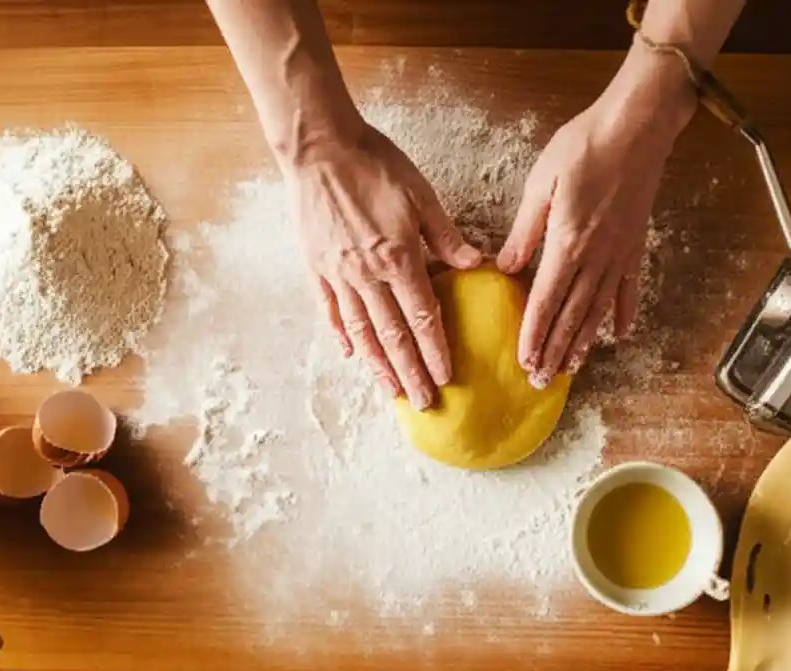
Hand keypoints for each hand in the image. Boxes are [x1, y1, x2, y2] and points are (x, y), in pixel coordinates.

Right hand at [285, 123, 482, 408]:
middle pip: (393, 335)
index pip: (423, 316)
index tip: (446, 377)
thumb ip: (447, 235)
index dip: (435, 350)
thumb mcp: (421, 194)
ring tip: (392, 390)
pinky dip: (343, 335)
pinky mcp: (317, 267)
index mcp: (399, 258)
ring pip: (362, 331)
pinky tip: (352, 354)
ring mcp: (339, 274)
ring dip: (378, 365)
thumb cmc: (374, 164)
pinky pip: (331, 310)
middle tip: (424, 401)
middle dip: (410, 371)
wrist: (319, 148)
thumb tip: (474, 264)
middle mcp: (367, 275)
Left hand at [498, 60, 693, 386]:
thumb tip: (506, 268)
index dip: (534, 335)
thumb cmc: (584, 147)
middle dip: (555, 351)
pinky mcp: (635, 245)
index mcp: (568, 244)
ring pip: (599, 310)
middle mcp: (596, 258)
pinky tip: (619, 335)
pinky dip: (623, 314)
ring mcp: (620, 254)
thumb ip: (525, 231)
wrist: (636, 127)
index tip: (524, 360)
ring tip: (572, 369)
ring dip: (584, 343)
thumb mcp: (542, 184)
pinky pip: (629, 289)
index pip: (545, 301)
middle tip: (541, 380)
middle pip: (572, 315)